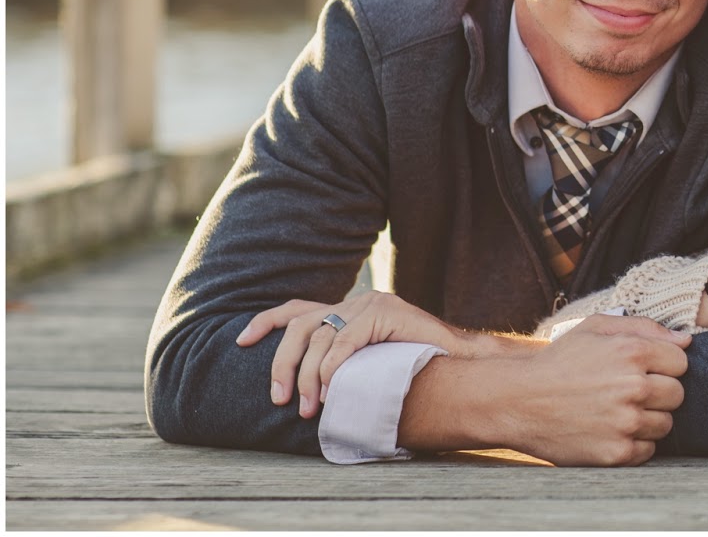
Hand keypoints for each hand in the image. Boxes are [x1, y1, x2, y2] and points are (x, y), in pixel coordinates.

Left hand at [237, 292, 497, 418]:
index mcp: (351, 311)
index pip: (298, 309)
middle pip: (299, 324)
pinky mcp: (385, 313)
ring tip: (305, 407)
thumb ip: (346, 364)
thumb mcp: (371, 363)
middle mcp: (357, 302)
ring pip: (317, 336)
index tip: (241, 341)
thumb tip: (306, 390)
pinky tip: (328, 390)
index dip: (266, 322)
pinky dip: (331, 368)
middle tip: (278, 399)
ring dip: (305, 376)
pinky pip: (345, 341)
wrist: (463, 361)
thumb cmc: (419, 368)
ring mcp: (371, 304)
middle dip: (281, 363)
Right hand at [403, 314, 692, 465]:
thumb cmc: (561, 360)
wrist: (519, 400)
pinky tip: (612, 430)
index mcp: (632, 352)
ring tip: (618, 411)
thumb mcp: (596, 328)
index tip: (644, 369)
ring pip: (666, 424)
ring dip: (648, 419)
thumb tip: (686, 340)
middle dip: (659, 392)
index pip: (681, 362)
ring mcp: (625, 422)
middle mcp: (633, 387)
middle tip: (630, 391)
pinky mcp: (616, 452)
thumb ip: (644, 327)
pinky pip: (648, 450)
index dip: (664, 365)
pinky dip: (635, 442)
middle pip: (678, 394)